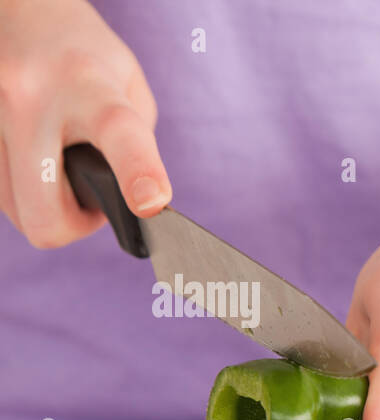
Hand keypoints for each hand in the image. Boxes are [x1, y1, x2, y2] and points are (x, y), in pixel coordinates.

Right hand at [0, 0, 170, 246]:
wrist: (17, 6)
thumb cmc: (83, 51)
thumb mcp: (127, 85)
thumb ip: (137, 146)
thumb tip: (131, 203)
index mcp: (88, 83)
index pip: (116, 131)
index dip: (137, 172)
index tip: (151, 203)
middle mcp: (28, 94)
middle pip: (43, 212)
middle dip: (73, 224)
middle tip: (91, 199)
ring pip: (13, 209)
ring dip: (43, 204)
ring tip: (58, 170)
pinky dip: (18, 187)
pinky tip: (31, 157)